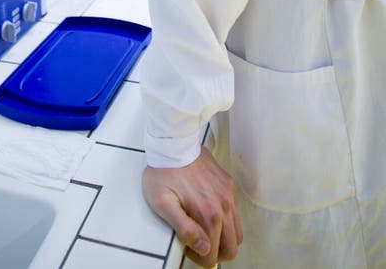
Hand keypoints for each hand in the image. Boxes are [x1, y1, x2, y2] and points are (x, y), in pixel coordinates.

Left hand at [142, 148, 241, 266]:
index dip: (201, 259)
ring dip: (224, 238)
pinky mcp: (228, 184)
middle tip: (198, 246)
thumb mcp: (163, 204)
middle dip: (216, 253)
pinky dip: (227, 221)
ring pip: (237, 231)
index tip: (189, 250)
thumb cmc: (163, 173)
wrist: (172, 144)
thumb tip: (204, 247)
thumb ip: (184, 229)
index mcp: (209, 214)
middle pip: (231, 246)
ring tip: (204, 231)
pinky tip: (209, 213)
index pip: (213, 255)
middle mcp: (224, 205)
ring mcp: (228, 194)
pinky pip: (235, 212)